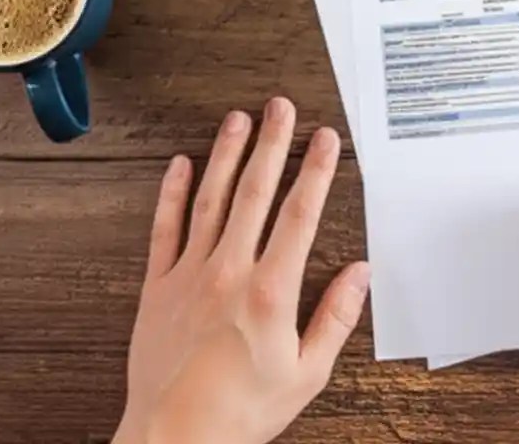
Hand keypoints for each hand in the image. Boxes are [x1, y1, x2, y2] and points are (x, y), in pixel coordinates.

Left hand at [113, 98, 369, 443]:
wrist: (174, 437)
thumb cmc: (240, 411)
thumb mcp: (307, 372)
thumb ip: (335, 318)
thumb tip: (360, 276)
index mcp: (270, 292)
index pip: (299, 215)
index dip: (316, 171)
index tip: (326, 141)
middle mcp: (229, 273)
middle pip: (254, 193)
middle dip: (272, 145)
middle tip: (281, 109)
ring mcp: (189, 275)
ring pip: (210, 200)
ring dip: (226, 155)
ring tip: (238, 120)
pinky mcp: (158, 287)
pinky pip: (165, 228)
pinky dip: (173, 193)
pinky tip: (181, 165)